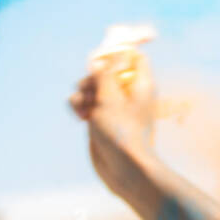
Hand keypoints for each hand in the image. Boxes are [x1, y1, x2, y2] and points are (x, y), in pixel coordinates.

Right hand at [69, 50, 158, 198]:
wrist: (122, 167)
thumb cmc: (121, 132)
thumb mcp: (110, 96)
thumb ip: (104, 73)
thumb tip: (102, 58)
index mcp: (139, 83)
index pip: (133, 56)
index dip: (117, 52)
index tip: (102, 56)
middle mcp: (128, 93)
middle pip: (105, 68)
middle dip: (92, 77)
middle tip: (92, 92)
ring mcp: (113, 106)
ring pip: (90, 86)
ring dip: (82, 93)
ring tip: (86, 109)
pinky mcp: (100, 118)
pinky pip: (84, 102)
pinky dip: (79, 106)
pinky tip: (81, 117)